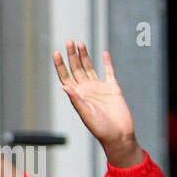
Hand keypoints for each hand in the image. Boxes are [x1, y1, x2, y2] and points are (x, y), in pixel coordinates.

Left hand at [53, 41, 141, 166]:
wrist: (119, 135)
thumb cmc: (101, 129)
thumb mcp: (86, 114)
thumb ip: (76, 100)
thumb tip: (65, 86)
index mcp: (77, 96)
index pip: (66, 77)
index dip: (61, 65)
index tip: (56, 52)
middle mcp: (87, 90)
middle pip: (77, 69)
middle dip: (72, 55)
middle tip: (69, 41)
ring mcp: (100, 88)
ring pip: (90, 68)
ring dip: (85, 56)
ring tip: (80, 43)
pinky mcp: (113, 89)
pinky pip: (109, 73)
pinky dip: (107, 63)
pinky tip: (104, 53)